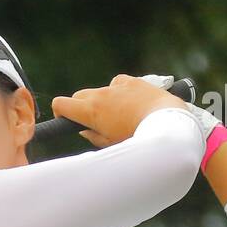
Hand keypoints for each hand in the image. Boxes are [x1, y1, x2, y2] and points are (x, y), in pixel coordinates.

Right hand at [51, 74, 187, 148]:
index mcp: (90, 111)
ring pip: (98, 91)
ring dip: (101, 100)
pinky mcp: (131, 81)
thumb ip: (93, 136)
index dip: (60, 112)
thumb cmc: (138, 137)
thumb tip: (85, 130)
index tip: (67, 120)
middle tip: (94, 122)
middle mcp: (100, 95)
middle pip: (78, 96)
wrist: (166, 122)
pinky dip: (118, 90)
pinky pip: (117, 83)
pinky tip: (128, 101)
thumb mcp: (111, 144)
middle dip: (81, 107)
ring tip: (116, 115)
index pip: (60, 104)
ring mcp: (116, 86)